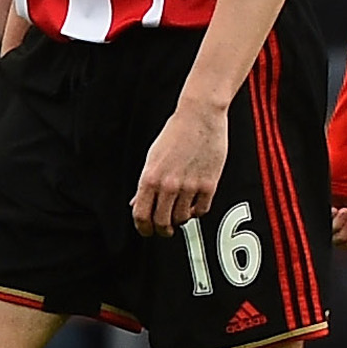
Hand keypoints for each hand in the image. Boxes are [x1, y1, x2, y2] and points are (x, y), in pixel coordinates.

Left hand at [132, 100, 229, 234]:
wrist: (200, 116)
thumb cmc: (176, 132)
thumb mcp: (153, 158)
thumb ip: (145, 184)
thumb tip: (137, 203)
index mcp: (150, 178)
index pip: (141, 215)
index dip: (143, 228)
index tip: (146, 231)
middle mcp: (169, 185)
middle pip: (162, 222)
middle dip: (162, 230)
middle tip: (164, 230)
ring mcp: (190, 186)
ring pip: (182, 219)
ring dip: (180, 220)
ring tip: (180, 214)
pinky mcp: (209, 184)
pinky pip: (202, 210)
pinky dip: (197, 212)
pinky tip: (194, 206)